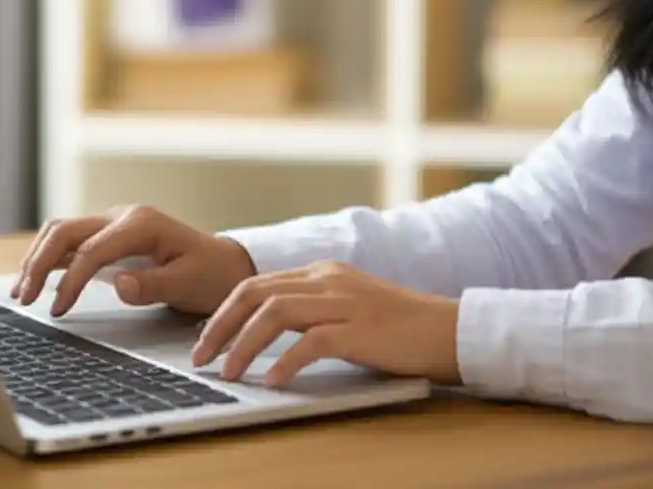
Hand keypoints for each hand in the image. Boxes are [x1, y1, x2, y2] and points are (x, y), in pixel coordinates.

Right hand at [12, 205, 256, 316]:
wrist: (225, 266)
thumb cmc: (210, 274)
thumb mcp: (189, 283)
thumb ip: (153, 285)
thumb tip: (119, 286)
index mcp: (140, 224)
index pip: (91, 250)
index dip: (70, 280)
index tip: (58, 309)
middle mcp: (121, 217)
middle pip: (64, 231)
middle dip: (38, 263)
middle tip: (24, 298)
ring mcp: (112, 225)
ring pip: (61, 233)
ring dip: (37, 259)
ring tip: (21, 291)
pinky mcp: (108, 238)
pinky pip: (70, 243)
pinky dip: (49, 259)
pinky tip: (35, 281)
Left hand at [190, 261, 460, 386]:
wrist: (450, 330)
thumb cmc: (398, 327)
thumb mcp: (346, 306)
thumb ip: (309, 309)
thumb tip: (261, 331)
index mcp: (320, 272)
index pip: (255, 285)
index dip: (223, 313)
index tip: (206, 341)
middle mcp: (326, 280)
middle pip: (254, 294)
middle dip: (220, 326)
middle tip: (202, 358)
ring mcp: (343, 301)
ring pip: (274, 314)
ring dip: (244, 345)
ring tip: (230, 373)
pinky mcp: (360, 329)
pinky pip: (310, 342)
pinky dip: (285, 363)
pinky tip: (272, 381)